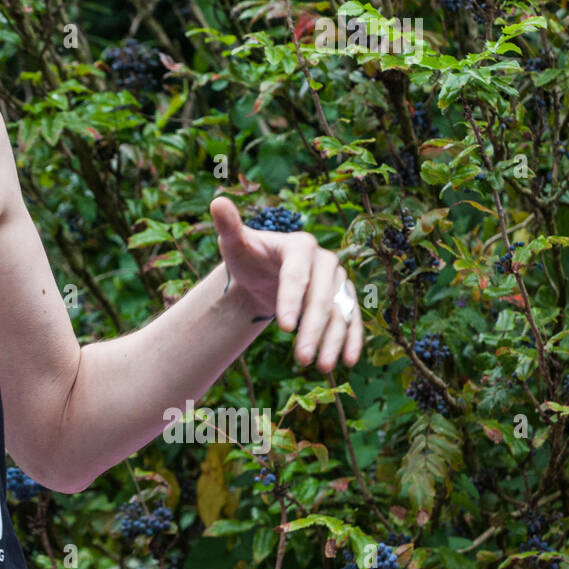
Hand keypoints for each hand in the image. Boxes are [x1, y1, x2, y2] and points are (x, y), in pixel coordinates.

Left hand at [209, 197, 362, 370]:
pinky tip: (347, 361)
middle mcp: (325, 260)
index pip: (297, 273)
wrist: (262, 271)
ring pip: (339, 311)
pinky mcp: (343, 298)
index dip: (292, 299)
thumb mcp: (234, 242)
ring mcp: (337, 280)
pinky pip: (351, 319)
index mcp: (299, 244)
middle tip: (301, 358)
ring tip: (321, 367)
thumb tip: (217, 201)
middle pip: (321, 297)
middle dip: (313, 328)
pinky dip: (351, 339)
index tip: (285, 326)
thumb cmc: (247, 255)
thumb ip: (229, 226)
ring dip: (333, 340)